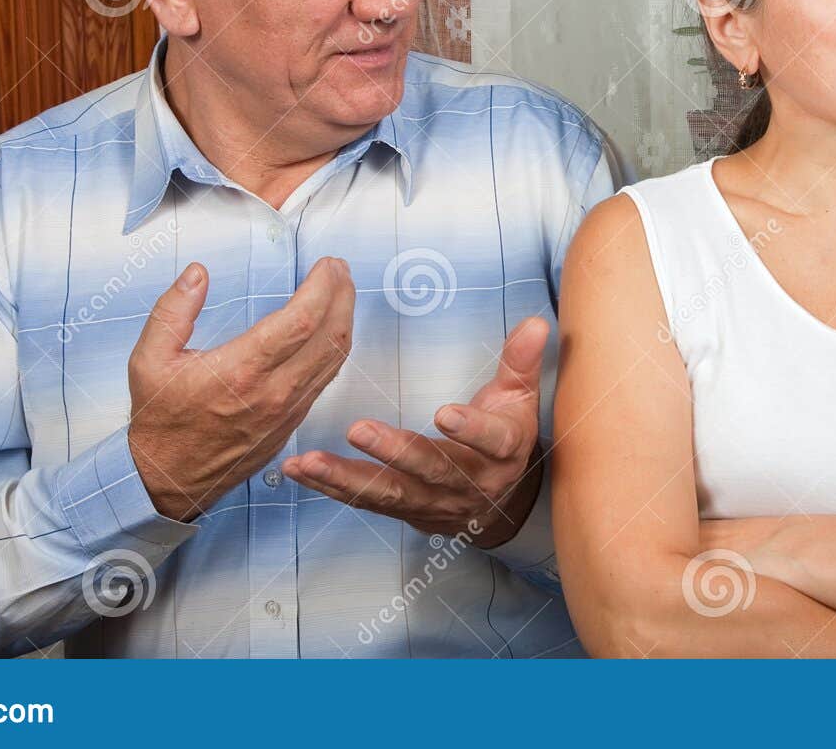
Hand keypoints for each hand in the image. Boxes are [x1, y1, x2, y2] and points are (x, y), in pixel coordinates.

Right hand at [126, 257, 354, 521]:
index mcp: (242, 371)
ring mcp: (287, 411)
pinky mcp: (292, 423)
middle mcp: (274, 392)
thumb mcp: (149, 359)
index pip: (302, 320)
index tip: (327, 264)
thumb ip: (173, 311)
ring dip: (345, 320)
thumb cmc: (159, 420)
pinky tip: (330, 329)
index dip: (324, 287)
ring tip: (342, 291)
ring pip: (335, 359)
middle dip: (343, 296)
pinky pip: (325, 380)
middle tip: (340, 269)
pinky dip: (335, 348)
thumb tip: (197, 273)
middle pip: (330, 336)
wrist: (167, 480)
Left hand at [283, 316, 548, 547]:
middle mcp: (468, 484)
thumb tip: (537, 323)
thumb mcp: (520, 399)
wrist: (500, 504)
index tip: (446, 414)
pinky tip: (299, 471)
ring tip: (308, 461)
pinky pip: (365, 502)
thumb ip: (521, 362)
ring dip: (346, 478)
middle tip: (359, 429)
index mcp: (502, 451)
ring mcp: (434, 503)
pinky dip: (331, 488)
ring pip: (389, 493)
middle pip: (431, 470)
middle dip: (394, 453)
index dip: (472, 430)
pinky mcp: (404, 512)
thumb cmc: (506, 436)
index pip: (491, 441)